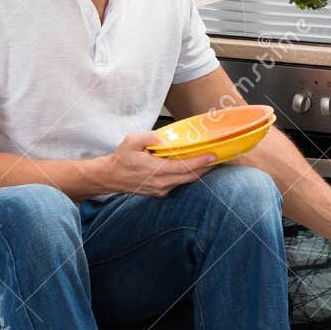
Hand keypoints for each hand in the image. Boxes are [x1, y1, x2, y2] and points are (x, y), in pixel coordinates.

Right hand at [99, 131, 215, 196]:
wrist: (111, 177)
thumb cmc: (121, 159)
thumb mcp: (132, 141)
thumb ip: (148, 137)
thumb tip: (163, 138)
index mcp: (155, 170)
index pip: (184, 167)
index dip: (200, 161)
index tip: (213, 155)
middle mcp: (161, 182)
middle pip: (191, 176)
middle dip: (206, 167)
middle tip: (218, 157)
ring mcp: (162, 189)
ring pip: (186, 181)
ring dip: (199, 171)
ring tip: (209, 160)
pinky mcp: (161, 192)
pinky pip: (180, 183)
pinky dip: (189, 175)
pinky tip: (193, 167)